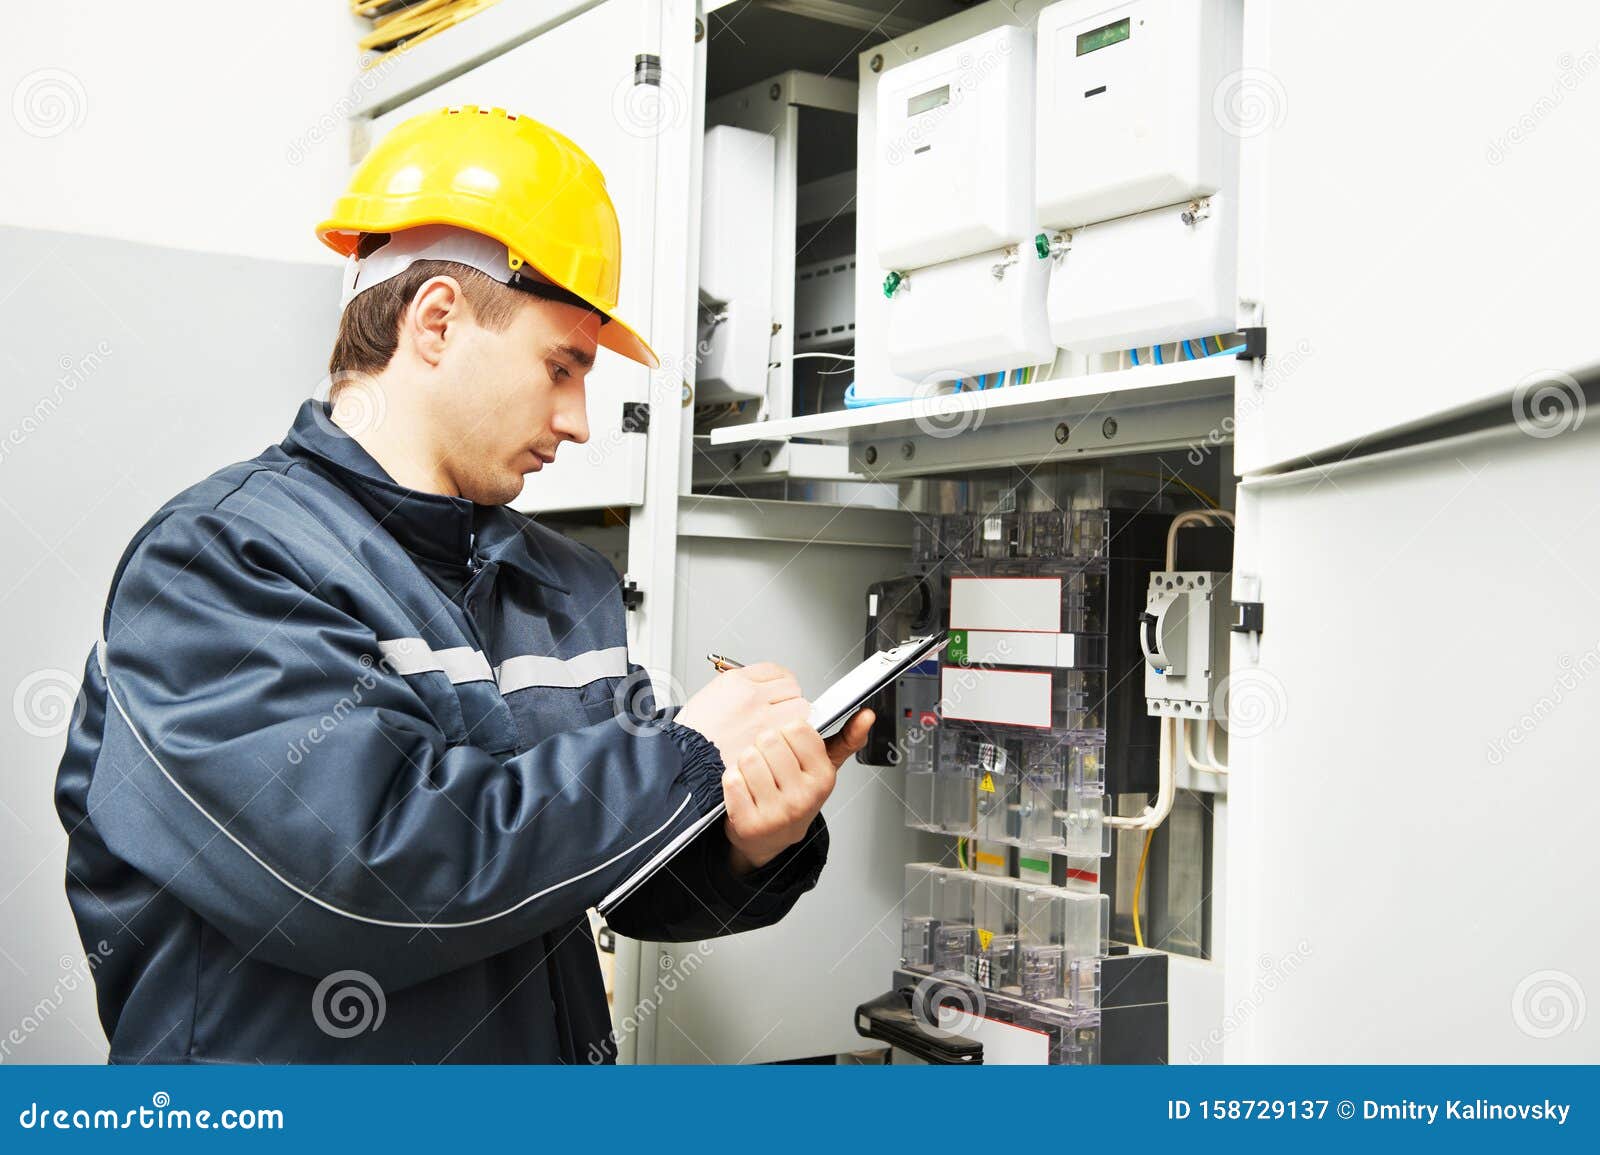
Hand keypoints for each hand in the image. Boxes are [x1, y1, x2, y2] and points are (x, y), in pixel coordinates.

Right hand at [675, 663, 809, 768]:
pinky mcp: (770, 742)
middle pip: (792, 687)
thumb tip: (762, 690)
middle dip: (788, 698)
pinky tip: (780, 742)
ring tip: (782, 726)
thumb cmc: (691, 735)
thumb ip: (739, 689)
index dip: (779, 681)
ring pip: (800, 707)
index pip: (774, 670)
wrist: (683, 760)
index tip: (780, 688)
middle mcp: (752, 696)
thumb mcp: (709, 696)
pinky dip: (791, 738)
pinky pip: (794, 733)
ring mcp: (763, 719)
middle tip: (782, 709)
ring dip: (794, 717)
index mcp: (735, 682)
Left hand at [723, 708, 874, 875]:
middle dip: (764, 746)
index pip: (796, 728)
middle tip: (770, 765)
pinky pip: (732, 779)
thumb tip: (866, 715)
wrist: (771, 838)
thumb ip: (846, 739)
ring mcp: (777, 813)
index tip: (788, 747)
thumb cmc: (796, 796)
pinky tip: (745, 791)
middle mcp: (803, 797)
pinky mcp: (750, 824)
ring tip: (756, 777)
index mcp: (823, 777)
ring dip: (746, 763)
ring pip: (749, 757)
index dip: (786, 733)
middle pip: (769, 739)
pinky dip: (733, 781)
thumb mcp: (823, 767)